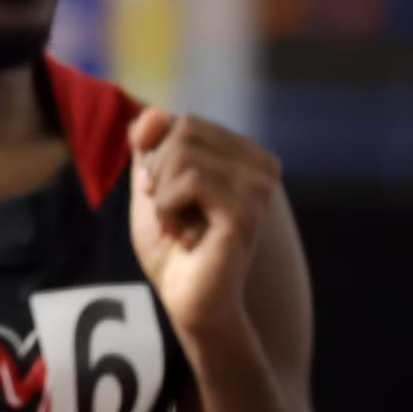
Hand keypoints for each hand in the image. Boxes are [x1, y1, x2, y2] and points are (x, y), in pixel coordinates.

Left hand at [128, 108, 280, 349]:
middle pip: (183, 130)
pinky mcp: (248, 212)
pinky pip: (190, 181)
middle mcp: (261, 165)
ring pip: (183, 155)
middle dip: (158, 173)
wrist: (186, 299)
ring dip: (164, 195)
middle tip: (172, 213)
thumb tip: (153, 112)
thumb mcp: (152, 184)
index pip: (182, 122)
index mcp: (243, 154)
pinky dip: (169, 208)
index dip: (156, 158)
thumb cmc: (172, 245)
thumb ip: (150, 144)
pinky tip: (187, 235)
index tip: (165, 196)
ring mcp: (259, 188)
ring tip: (182, 226)